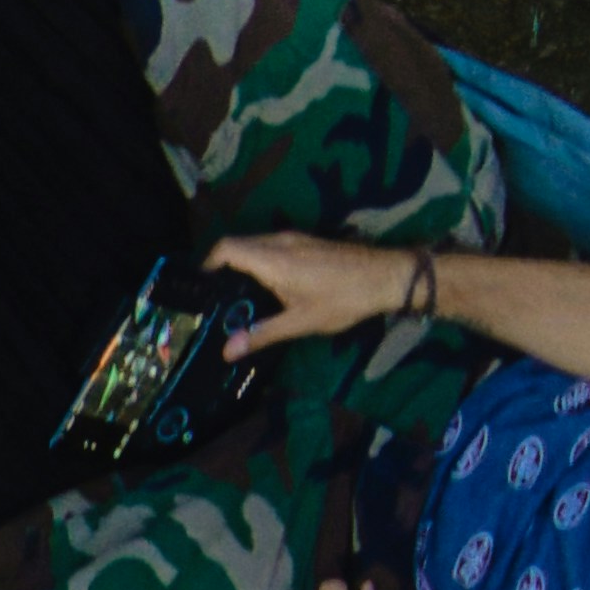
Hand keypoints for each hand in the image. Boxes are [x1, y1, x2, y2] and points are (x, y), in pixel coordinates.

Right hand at [205, 230, 415, 361]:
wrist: (388, 276)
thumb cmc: (344, 299)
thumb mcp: (301, 322)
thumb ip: (261, 333)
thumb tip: (227, 351)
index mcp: (272, 259)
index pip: (226, 249)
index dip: (208, 264)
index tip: (202, 289)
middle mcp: (280, 241)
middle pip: (238, 245)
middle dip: (223, 268)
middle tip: (218, 299)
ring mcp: (296, 238)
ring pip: (256, 244)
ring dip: (244, 265)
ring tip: (241, 297)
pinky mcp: (308, 241)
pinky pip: (272, 246)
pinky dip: (261, 262)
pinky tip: (270, 288)